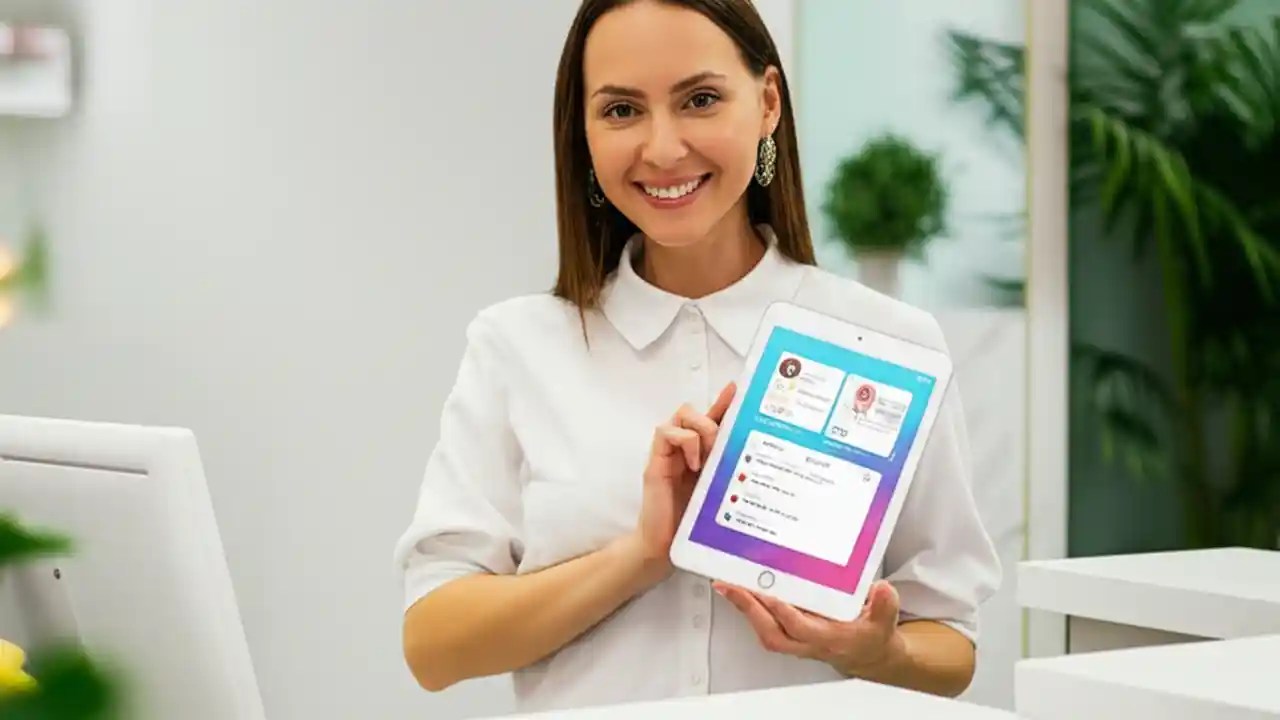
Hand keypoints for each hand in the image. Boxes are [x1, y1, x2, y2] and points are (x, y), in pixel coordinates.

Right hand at [630, 383, 736, 573]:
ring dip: (701, 427)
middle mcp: (684, 449)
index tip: (740, 390)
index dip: (725, 402)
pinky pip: (667, 432)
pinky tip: (694, 464)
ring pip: (682, 414)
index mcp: (701, 454)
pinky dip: (685, 442)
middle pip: (694, 410)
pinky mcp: (656, 461)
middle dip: (714, 416)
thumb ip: (731, 470)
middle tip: (724, 441)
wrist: (664, 546)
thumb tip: (760, 459)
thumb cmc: (692, 523)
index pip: (712, 419)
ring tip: (710, 454)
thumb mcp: (720, 491)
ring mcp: (668, 453)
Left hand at [714, 579, 905, 676]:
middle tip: (731, 586)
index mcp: (828, 638)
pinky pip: (765, 624)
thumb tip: (881, 590)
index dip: (783, 612)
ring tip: (728, 586)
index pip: (800, 627)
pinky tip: (742, 591)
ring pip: (764, 630)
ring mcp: (796, 640)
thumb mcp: (884, 620)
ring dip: (744, 609)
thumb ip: (884, 605)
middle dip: (749, 609)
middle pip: (771, 632)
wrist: (868, 653)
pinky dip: (751, 609)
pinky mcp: (789, 633)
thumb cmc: (871, 636)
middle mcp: (807, 642)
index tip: (770, 594)